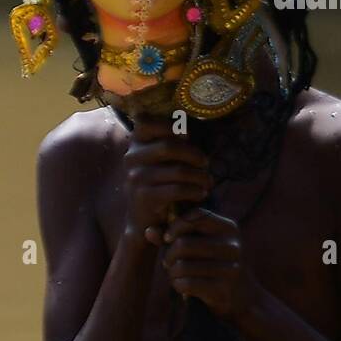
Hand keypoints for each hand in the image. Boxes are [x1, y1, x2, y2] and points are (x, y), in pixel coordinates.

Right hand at [122, 117, 211, 241]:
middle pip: (169, 146)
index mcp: (134, 144)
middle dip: (194, 154)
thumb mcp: (158, 160)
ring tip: (208, 181)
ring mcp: (136, 178)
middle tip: (205, 163)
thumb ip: (168, 142)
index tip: (187, 135)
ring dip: (200, 176)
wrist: (142, 219)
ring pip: (178, 171)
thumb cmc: (158, 183)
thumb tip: (186, 129)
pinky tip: (201, 193)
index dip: (169, 125)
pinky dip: (194, 191)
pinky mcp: (144, 196)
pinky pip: (177, 190)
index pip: (146, 122)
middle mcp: (131, 158)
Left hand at [153, 207, 259, 320]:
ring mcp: (230, 268)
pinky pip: (187, 283)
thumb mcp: (199, 246)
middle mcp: (233, 245)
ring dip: (172, 272)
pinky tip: (182, 286)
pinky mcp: (224, 288)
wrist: (243, 299)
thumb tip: (147, 231)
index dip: (175, 226)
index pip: (195, 216)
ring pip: (182, 266)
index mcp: (229, 228)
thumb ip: (173, 236)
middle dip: (169, 255)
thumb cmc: (214, 265)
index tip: (168, 239)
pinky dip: (178, 285)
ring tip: (175, 275)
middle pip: (183, 244)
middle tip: (169, 262)